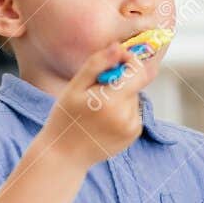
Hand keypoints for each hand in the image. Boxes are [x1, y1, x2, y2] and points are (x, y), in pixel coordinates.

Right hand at [43, 42, 152, 168]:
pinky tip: (104, 118)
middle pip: (135, 83)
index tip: (114, 60)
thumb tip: (119, 47)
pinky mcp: (134, 134)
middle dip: (120, 79)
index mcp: (111, 101)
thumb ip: (98, 64)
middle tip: (97, 89)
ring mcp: (132, 127)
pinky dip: (122, 109)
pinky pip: (134, 111)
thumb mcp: (74, 87)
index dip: (129, 60)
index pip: (137, 70)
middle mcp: (127, 116)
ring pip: (134, 97)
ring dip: (121, 95)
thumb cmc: (65, 118)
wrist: (65, 155)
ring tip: (98, 107)